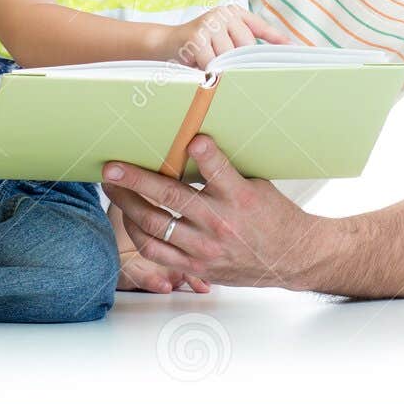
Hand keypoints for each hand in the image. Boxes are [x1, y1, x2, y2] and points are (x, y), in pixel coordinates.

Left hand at [102, 134, 314, 287]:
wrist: (292, 258)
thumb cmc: (272, 216)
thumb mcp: (256, 184)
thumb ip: (223, 171)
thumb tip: (187, 145)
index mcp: (240, 196)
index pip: (217, 169)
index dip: (203, 152)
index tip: (191, 137)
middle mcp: (221, 223)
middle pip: (169, 197)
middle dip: (135, 179)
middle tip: (112, 167)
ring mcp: (206, 248)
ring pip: (155, 226)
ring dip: (128, 206)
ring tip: (113, 190)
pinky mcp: (199, 266)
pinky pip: (157, 252)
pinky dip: (138, 233)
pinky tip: (129, 218)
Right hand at [164, 5, 290, 68]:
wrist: (164, 43)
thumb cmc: (197, 46)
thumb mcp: (221, 40)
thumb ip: (240, 45)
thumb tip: (265, 61)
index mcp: (233, 13)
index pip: (259, 27)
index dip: (276, 39)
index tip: (294, 49)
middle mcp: (224, 14)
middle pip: (244, 48)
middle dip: (235, 62)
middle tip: (220, 65)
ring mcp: (210, 23)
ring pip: (227, 57)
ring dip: (217, 67)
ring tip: (204, 63)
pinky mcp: (196, 36)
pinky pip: (211, 62)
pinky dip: (205, 69)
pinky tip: (196, 64)